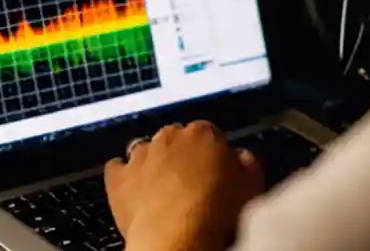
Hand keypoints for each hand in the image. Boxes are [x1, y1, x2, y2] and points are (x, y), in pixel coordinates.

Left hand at [105, 121, 263, 250]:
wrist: (178, 236)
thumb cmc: (217, 211)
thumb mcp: (252, 184)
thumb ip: (247, 162)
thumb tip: (242, 156)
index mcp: (203, 133)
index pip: (209, 133)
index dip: (212, 153)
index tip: (215, 171)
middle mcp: (169, 137)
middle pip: (175, 138)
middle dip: (181, 155)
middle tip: (191, 182)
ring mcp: (140, 156)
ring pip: (145, 150)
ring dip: (153, 164)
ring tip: (162, 190)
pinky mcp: (118, 178)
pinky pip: (117, 167)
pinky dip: (123, 175)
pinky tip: (132, 189)